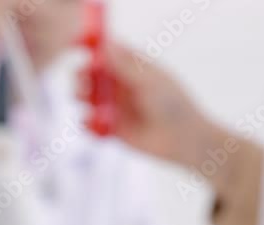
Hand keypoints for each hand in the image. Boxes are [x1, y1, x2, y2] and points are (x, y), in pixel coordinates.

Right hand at [77, 43, 228, 168]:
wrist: (182, 139)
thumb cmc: (172, 104)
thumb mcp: (148, 81)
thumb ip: (125, 66)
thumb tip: (104, 46)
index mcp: (133, 67)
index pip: (109, 52)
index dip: (94, 50)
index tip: (84, 51)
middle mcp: (121, 84)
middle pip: (92, 74)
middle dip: (82, 74)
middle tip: (81, 79)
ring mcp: (115, 106)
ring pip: (87, 97)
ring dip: (80, 95)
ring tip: (83, 99)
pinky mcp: (111, 128)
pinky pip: (91, 123)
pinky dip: (87, 122)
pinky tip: (89, 122)